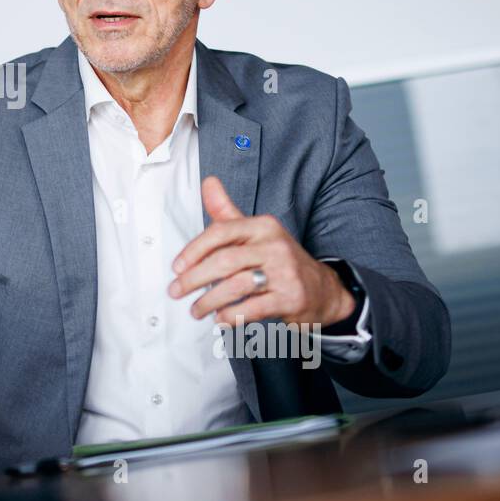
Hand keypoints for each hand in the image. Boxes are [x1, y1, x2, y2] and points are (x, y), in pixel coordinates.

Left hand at [168, 176, 354, 328]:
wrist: (323, 289)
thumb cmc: (279, 259)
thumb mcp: (255, 232)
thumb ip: (227, 211)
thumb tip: (208, 182)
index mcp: (263, 226)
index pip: (221, 232)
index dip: (194, 250)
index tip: (177, 267)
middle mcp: (275, 246)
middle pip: (224, 261)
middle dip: (194, 279)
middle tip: (176, 291)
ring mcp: (285, 273)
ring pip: (236, 286)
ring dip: (208, 301)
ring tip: (195, 310)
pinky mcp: (291, 298)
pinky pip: (253, 308)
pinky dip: (231, 316)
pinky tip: (220, 319)